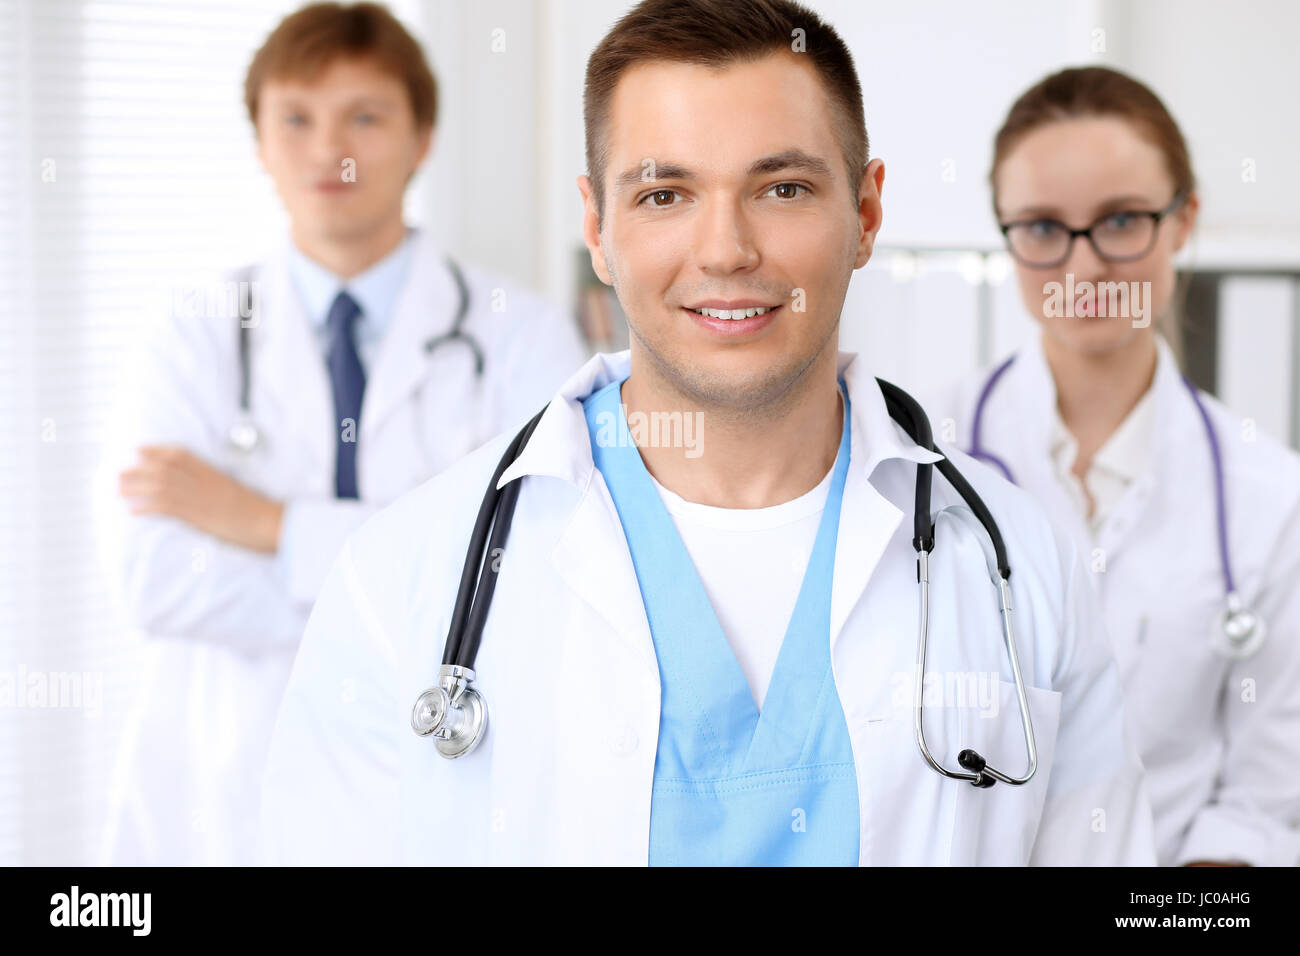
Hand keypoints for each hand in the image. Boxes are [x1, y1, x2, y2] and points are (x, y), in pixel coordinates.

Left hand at [120, 446, 283, 552]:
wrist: (265, 521)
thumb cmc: (253, 509)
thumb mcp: (232, 490)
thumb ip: (213, 486)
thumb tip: (198, 489)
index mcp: (211, 472)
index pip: (179, 455)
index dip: (156, 451)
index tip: (138, 450)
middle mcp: (202, 481)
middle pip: (164, 469)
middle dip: (138, 470)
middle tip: (118, 474)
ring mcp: (198, 496)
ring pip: (160, 485)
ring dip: (136, 487)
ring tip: (118, 491)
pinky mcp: (196, 514)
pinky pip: (166, 507)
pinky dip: (146, 507)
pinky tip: (133, 511)